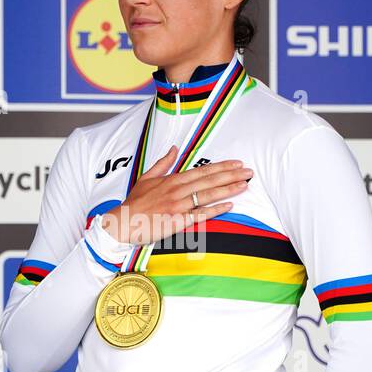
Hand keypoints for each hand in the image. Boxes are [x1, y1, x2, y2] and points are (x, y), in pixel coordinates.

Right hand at [99, 147, 251, 245]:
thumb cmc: (134, 202)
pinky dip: (215, 210)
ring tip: (244, 185)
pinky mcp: (176, 221)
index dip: (222, 167)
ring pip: (207, 195)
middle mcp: (177, 190)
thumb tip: (174, 148)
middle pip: (209, 180)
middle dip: (231, 175)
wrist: (122, 223)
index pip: (202, 170)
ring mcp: (177, 205)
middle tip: (249, 172)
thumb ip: (163, 163)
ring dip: (227, 190)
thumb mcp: (146, 177)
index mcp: (172, 179)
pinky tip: (229, 206)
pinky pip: (199, 215)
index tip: (237, 164)